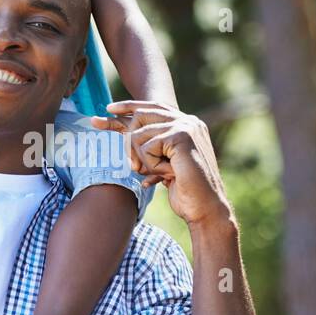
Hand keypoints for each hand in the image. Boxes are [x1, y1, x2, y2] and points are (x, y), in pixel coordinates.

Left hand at [92, 101, 234, 228]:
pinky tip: (169, 174)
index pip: (152, 107)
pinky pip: (147, 147)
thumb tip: (127, 137)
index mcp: (186, 125)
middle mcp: (187, 121)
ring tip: (161, 174)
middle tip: (133, 165)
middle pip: (140, 115)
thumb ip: (152, 148)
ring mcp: (186, 126)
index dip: (128, 106)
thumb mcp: (164, 166)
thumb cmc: (186, 191)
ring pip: (139, 135)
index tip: (108, 108)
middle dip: (126, 137)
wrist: (206, 207)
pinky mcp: (181, 136)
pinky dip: (152, 166)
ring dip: (143, 161)